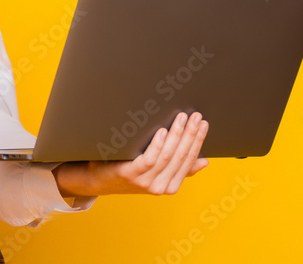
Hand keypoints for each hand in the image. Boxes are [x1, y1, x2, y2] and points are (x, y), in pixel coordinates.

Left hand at [53, 112, 208, 196]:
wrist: (99, 180)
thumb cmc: (130, 171)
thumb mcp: (157, 172)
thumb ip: (180, 168)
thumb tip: (204, 162)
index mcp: (169, 186)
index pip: (189, 161)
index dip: (197, 141)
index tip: (203, 123)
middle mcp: (159, 187)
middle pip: (180, 157)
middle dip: (190, 135)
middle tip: (196, 116)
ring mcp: (145, 182)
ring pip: (167, 156)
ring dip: (177, 135)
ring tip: (182, 118)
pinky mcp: (130, 174)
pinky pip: (149, 159)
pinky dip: (157, 144)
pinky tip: (163, 131)